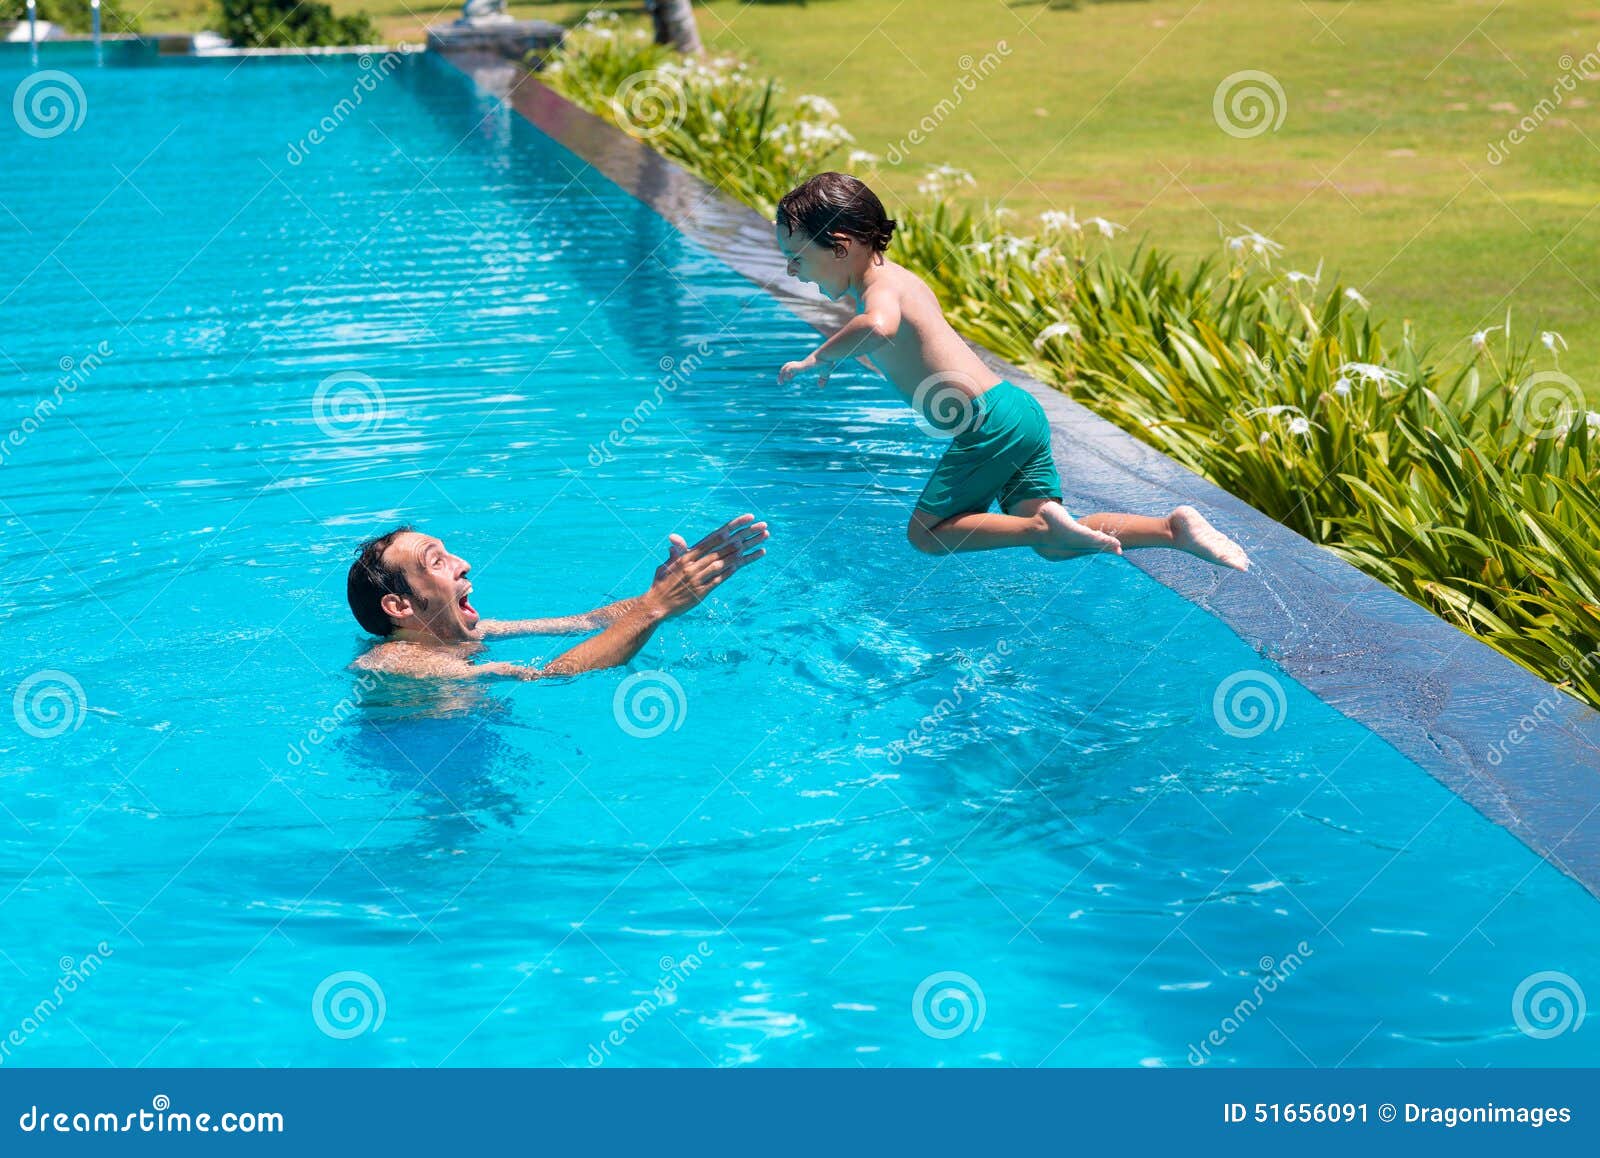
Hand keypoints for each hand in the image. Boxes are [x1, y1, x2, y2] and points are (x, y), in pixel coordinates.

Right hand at [646, 513, 768, 618]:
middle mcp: (694, 564)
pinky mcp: (701, 591)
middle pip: (723, 547)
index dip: (732, 527)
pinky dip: (730, 571)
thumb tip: (674, 541)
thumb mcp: (666, 566)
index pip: (714, 537)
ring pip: (723, 561)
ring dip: (743, 552)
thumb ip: (675, 553)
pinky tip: (741, 564)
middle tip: (761, 528)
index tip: (747, 518)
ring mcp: (698, 577)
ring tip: (759, 543)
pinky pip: (719, 579)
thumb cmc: (660, 584)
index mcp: (687, 555)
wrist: (655, 605)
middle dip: (745, 536)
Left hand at [778, 355, 830, 387]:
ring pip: (787, 367)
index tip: (785, 380)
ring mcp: (801, 364)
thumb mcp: (824, 373)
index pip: (793, 369)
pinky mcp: (802, 365)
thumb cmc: (827, 362)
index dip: (789, 374)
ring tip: (780, 382)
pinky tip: (787, 379)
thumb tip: (821, 387)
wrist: (828, 355)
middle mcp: (801, 364)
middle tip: (779, 382)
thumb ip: (822, 380)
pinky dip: (787, 373)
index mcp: (805, 366)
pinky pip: (791, 368)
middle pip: (788, 367)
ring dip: (782, 374)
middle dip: (782, 374)